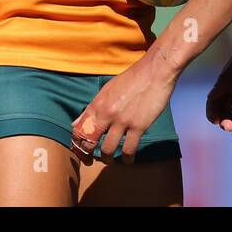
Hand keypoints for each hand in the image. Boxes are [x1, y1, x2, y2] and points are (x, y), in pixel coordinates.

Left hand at [71, 49, 179, 163]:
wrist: (155, 71)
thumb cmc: (132, 78)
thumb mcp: (107, 90)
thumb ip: (92, 108)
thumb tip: (76, 122)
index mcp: (97, 103)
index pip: (79, 129)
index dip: (77, 143)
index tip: (80, 150)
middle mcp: (107, 113)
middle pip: (90, 143)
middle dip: (88, 155)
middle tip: (91, 160)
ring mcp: (122, 121)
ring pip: (108, 150)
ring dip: (108, 159)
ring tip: (111, 160)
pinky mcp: (138, 126)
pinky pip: (129, 149)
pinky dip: (128, 159)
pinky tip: (129, 160)